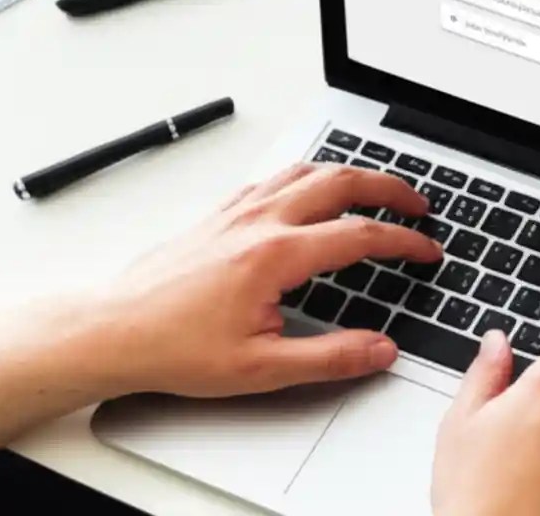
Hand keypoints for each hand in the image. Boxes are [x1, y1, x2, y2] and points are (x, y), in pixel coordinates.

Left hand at [90, 163, 442, 398]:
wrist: (112, 330)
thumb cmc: (174, 347)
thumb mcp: (261, 369)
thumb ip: (330, 357)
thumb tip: (379, 349)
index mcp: (276, 255)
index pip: (361, 236)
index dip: (405, 241)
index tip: (427, 250)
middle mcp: (260, 221)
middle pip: (342, 182)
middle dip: (391, 188)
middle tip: (419, 202)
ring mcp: (238, 211)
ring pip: (308, 170)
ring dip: (352, 174)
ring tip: (378, 187)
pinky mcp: (221, 213)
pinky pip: (276, 177)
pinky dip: (309, 174)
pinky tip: (312, 187)